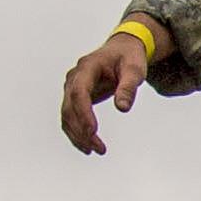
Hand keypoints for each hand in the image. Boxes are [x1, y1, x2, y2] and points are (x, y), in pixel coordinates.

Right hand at [59, 37, 148, 155]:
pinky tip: (87, 146)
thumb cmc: (129, 57)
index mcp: (87, 67)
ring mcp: (71, 87)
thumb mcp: (134, 69)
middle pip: (70, 107)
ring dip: (78, 135)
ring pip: (67, 115)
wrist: (121, 49)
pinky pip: (70, 117)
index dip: (84, 113)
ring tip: (96, 150)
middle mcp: (74, 77)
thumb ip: (128, 87)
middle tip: (98, 148)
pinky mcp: (74, 97)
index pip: (79, 92)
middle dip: (82, 130)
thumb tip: (122, 108)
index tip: (93, 132)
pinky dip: (76, 132)